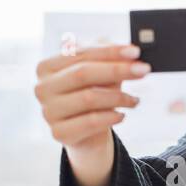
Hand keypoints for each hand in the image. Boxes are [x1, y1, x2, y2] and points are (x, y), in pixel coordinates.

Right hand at [35, 43, 150, 185]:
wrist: (87, 134)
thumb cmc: (93, 95)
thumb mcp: (100, 74)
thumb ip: (108, 59)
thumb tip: (128, 52)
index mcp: (47, 67)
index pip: (80, 54)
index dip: (109, 52)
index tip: (135, 51)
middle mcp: (42, 88)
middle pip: (82, 74)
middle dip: (116, 70)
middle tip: (143, 70)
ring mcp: (47, 112)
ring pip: (88, 98)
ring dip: (118, 97)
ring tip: (134, 100)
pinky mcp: (58, 133)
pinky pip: (89, 122)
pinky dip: (110, 117)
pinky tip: (122, 115)